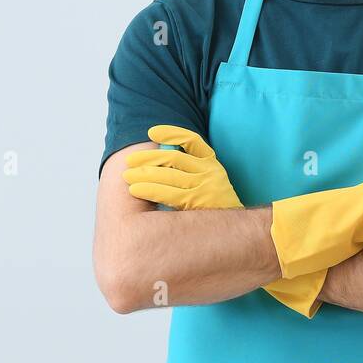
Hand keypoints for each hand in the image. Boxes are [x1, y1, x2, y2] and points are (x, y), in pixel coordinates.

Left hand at [122, 125, 243, 209]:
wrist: (234, 229)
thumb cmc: (212, 204)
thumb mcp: (207, 181)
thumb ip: (189, 169)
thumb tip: (156, 158)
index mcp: (211, 163)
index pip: (191, 140)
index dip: (171, 133)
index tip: (152, 132)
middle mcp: (210, 171)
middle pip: (174, 157)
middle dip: (148, 157)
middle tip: (129, 160)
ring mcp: (205, 186)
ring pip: (169, 175)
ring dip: (144, 174)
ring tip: (127, 175)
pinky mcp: (198, 202)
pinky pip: (169, 193)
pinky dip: (150, 190)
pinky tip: (136, 189)